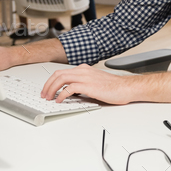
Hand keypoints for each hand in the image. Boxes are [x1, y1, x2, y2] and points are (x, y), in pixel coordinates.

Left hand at [41, 65, 170, 104]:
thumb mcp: (94, 84)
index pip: (62, 72)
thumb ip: (82, 85)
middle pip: (58, 74)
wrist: (126, 88)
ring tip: (49, 98)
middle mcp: (83, 71)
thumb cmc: (114, 87)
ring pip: (61, 79)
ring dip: (51, 89)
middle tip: (44, 94)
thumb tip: (70, 94)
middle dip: (47, 84)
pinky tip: (59, 101)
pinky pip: (69, 88)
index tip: (47, 89)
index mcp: (84, 69)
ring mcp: (85, 77)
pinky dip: (61, 95)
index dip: (51, 81)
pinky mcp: (88, 86)